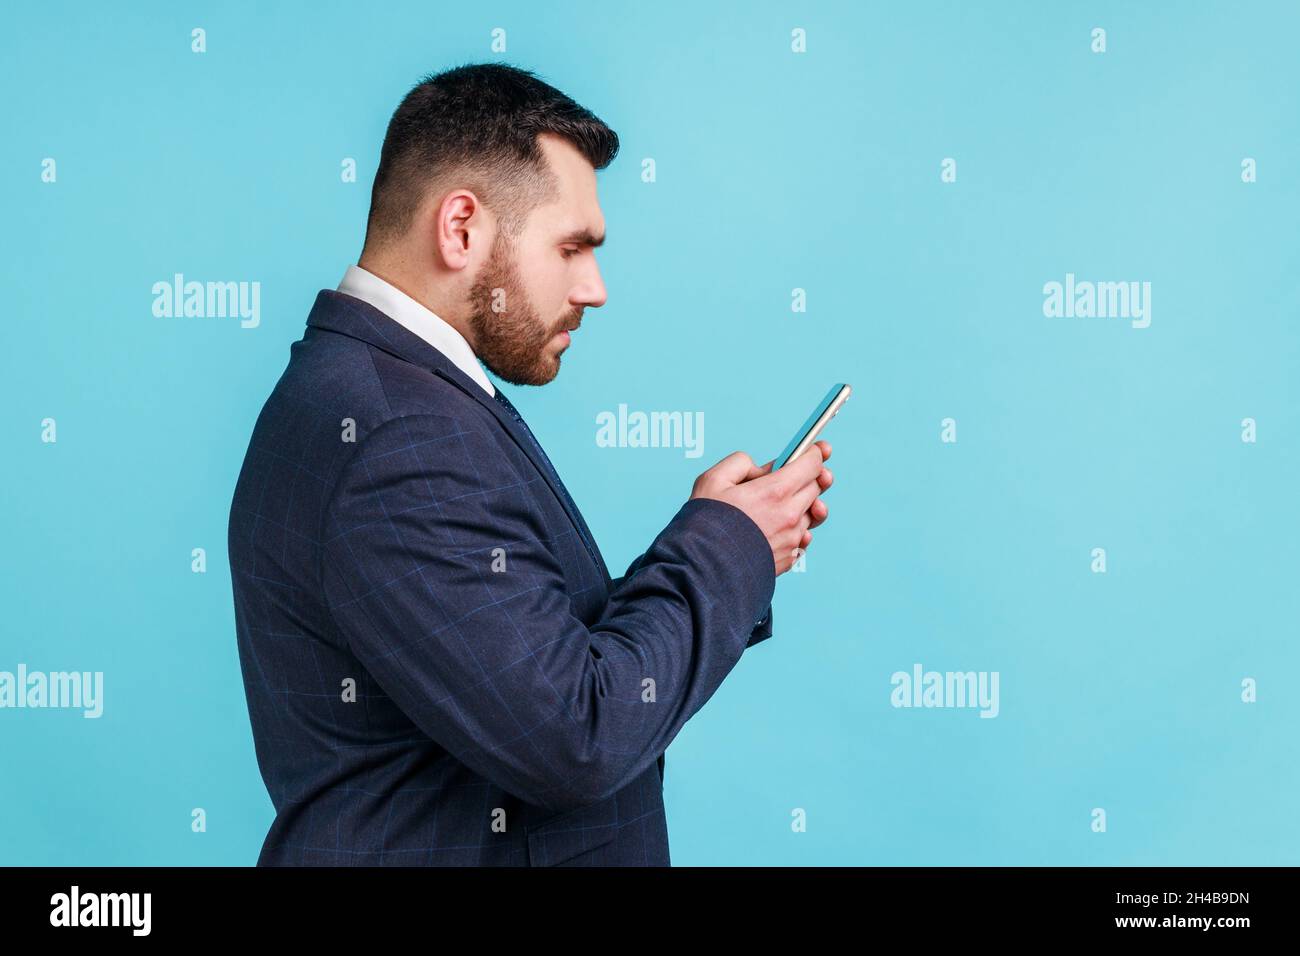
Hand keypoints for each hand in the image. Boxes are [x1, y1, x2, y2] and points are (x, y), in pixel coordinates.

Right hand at [690, 441, 832, 574]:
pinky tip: (781, 528)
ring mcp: (792, 539)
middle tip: (801, 472)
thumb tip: (762, 469)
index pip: (811, 465)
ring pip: (811, 514)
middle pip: (816, 487)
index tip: (818, 449)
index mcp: (774, 491)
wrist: (702, 570)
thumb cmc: (705, 525)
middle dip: (812, 476)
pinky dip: (797, 529)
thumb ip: (741, 462)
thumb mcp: (713, 479)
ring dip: (803, 504)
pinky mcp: (788, 558)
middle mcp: (790, 516)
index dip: (815, 453)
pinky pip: (803, 538)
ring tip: (784, 503)